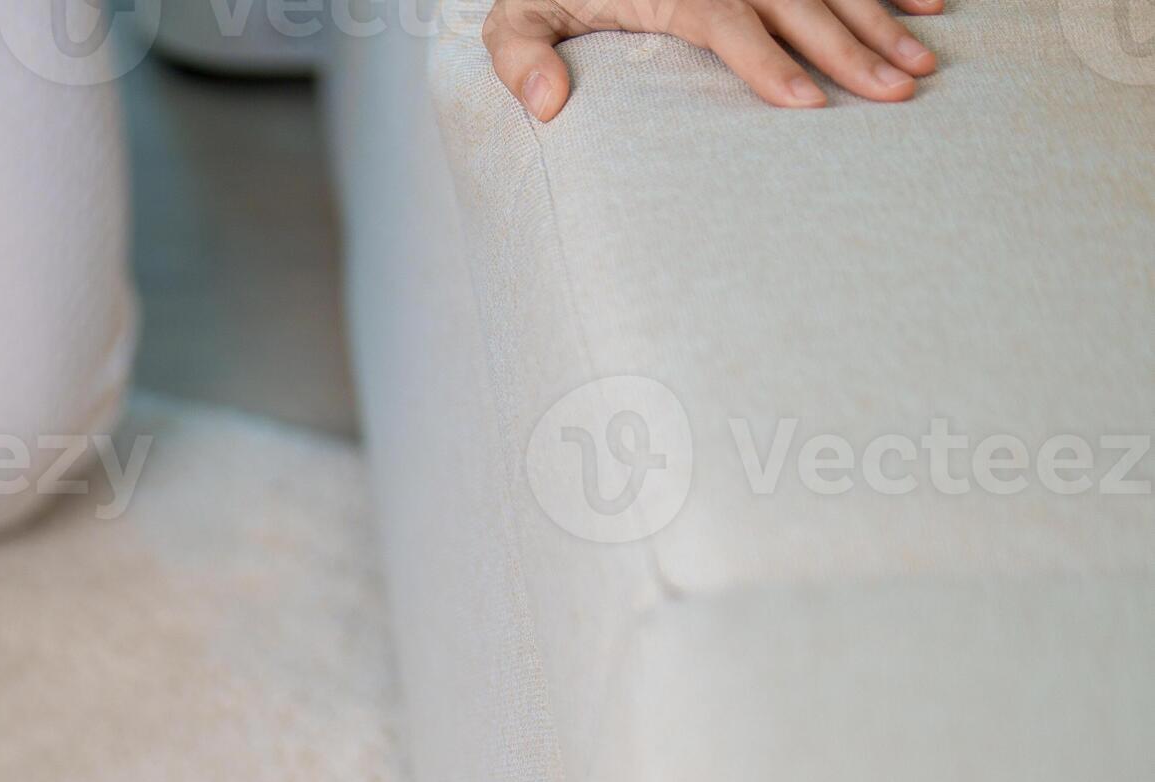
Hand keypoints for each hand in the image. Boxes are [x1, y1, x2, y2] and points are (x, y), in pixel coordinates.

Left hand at [483, 0, 941, 118]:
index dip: (766, 61)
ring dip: (881, 20)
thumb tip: (548, 106)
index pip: (724, 21)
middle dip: (850, 47)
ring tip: (922, 65)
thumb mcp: (515, 16)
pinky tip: (932, 6)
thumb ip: (520, 58)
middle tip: (898, 91)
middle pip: (794, 2)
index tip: (807, 103)